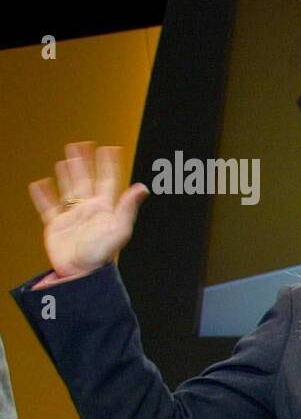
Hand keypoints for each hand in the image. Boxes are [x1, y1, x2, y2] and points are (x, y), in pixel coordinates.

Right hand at [28, 142, 147, 279]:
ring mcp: (72, 217)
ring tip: (65, 159)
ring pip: (68, 189)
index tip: (110, 147)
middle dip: (84, 163)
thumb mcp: (119, 229)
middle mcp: (89, 209)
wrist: (81, 274)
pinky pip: (47, 207)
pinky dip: (42, 195)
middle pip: (85, 180)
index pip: (107, 180)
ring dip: (67, 174)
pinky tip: (39, 184)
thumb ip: (128, 207)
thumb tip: (142, 187)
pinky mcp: (55, 226)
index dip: (109, 164)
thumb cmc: (102, 255)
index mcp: (105, 208)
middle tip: (81, 144)